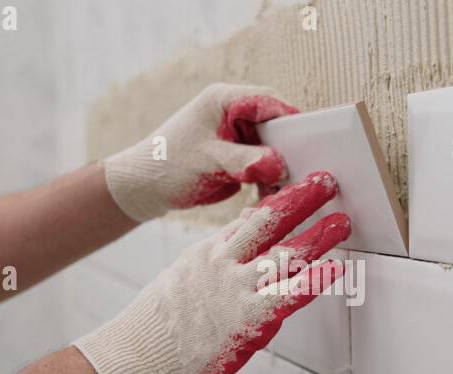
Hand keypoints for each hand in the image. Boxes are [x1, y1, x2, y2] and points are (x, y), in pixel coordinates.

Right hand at [75, 172, 350, 373]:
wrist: (137, 355)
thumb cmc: (157, 326)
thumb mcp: (184, 280)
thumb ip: (216, 264)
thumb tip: (239, 253)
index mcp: (208, 253)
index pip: (249, 219)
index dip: (279, 200)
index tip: (299, 184)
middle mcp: (224, 264)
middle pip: (268, 221)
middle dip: (301, 199)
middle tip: (327, 181)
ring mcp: (237, 290)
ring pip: (285, 254)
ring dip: (318, 235)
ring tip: (342, 221)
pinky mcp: (248, 320)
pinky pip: (289, 295)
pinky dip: (315, 281)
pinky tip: (336, 270)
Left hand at [103, 83, 297, 222]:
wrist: (143, 188)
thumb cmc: (166, 166)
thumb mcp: (209, 163)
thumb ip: (245, 161)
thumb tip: (279, 165)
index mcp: (224, 100)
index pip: (269, 102)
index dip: (290, 122)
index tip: (309, 144)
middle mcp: (233, 113)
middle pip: (275, 126)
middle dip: (286, 150)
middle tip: (295, 174)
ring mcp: (236, 136)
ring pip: (272, 148)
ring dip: (277, 169)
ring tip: (279, 189)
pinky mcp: (236, 156)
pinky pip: (262, 164)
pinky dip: (267, 180)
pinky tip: (266, 195)